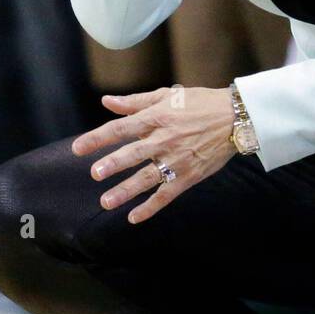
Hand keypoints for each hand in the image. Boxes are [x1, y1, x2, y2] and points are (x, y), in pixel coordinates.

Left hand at [71, 86, 237, 224]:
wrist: (236, 118)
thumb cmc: (200, 103)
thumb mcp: (168, 96)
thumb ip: (135, 102)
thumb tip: (107, 102)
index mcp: (157, 117)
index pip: (122, 128)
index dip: (99, 138)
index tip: (78, 148)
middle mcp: (165, 139)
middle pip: (134, 153)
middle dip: (114, 164)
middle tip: (95, 174)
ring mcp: (177, 159)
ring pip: (148, 178)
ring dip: (126, 190)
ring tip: (106, 202)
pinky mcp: (188, 176)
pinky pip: (167, 194)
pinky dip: (151, 207)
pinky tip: (133, 217)